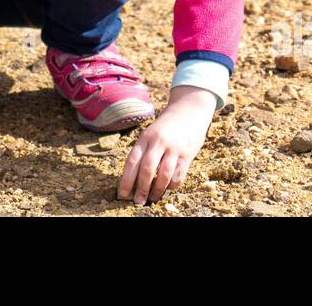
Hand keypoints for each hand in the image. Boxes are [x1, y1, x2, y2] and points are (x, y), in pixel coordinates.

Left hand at [118, 86, 215, 204]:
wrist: (189, 110)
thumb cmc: (165, 127)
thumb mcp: (151, 134)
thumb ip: (144, 151)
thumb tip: (134, 178)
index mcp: (145, 137)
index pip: (132, 160)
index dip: (126, 179)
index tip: (122, 194)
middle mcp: (159, 141)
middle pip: (146, 168)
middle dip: (141, 188)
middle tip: (138, 201)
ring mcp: (174, 147)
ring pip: (163, 174)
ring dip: (157, 190)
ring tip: (153, 198)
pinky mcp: (188, 153)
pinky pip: (179, 174)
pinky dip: (172, 185)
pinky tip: (168, 188)